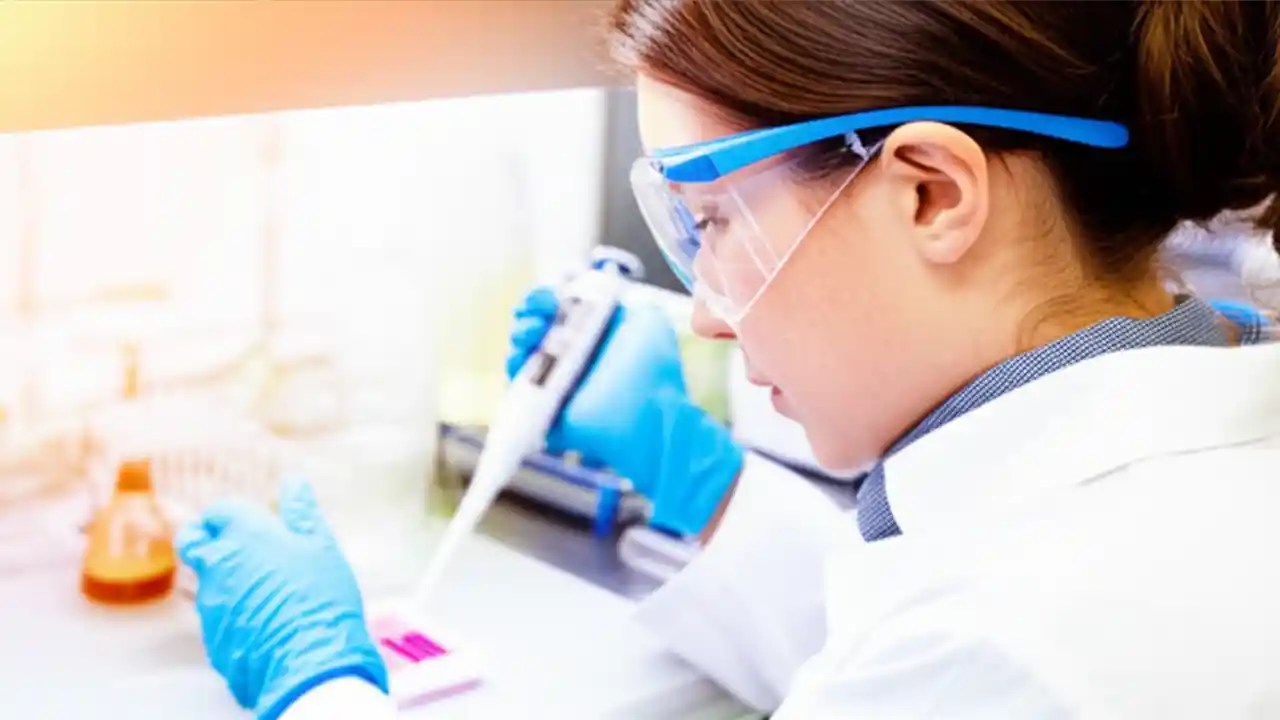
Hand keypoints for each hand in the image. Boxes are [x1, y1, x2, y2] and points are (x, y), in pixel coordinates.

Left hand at [175, 479, 387, 719]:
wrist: (309, 661)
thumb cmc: (319, 595)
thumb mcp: (321, 546)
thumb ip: (302, 513)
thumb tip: (294, 481)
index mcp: (243, 533)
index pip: (218, 510)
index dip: (230, 514)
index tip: (248, 521)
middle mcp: (217, 563)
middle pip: (193, 541)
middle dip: (202, 537)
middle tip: (226, 544)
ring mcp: (209, 602)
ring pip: (205, 581)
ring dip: (223, 579)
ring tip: (262, 592)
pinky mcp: (211, 637)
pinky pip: (216, 616)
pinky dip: (232, 613)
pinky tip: (262, 623)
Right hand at [507, 287, 743, 534]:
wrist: (652, 415)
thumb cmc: (655, 371)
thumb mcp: (649, 322)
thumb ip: (628, 302)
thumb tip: (609, 291)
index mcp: (592, 334)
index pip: (558, 308)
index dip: (547, 297)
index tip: (555, 293)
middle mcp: (572, 356)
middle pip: (533, 325)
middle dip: (529, 311)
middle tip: (542, 312)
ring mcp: (556, 382)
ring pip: (521, 352)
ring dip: (520, 334)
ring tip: (533, 333)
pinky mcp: (543, 407)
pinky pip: (516, 386)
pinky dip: (513, 367)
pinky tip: (525, 355)